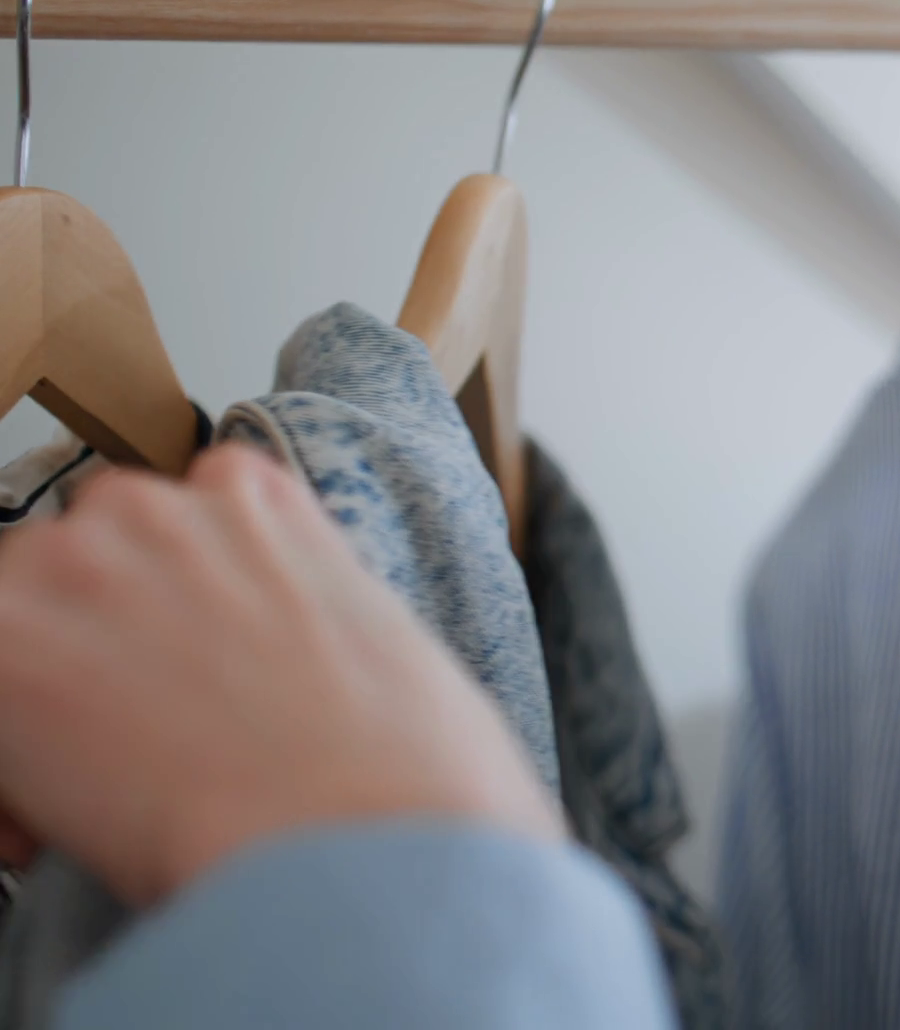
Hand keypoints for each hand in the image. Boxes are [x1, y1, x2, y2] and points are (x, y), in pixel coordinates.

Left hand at [0, 445, 560, 905]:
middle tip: (127, 742)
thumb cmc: (410, 776)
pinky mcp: (4, 646)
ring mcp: (74, 566)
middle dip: (87, 648)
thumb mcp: (387, 648)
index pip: (174, 513)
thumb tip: (277, 668)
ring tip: (83, 798)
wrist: (368, 847)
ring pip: (6, 627)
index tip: (178, 667)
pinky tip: (45, 830)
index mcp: (260, 500)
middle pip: (74, 563)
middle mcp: (159, 508)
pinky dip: (1, 777)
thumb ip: (308, 614)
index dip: (163, 601)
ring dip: (33, 707)